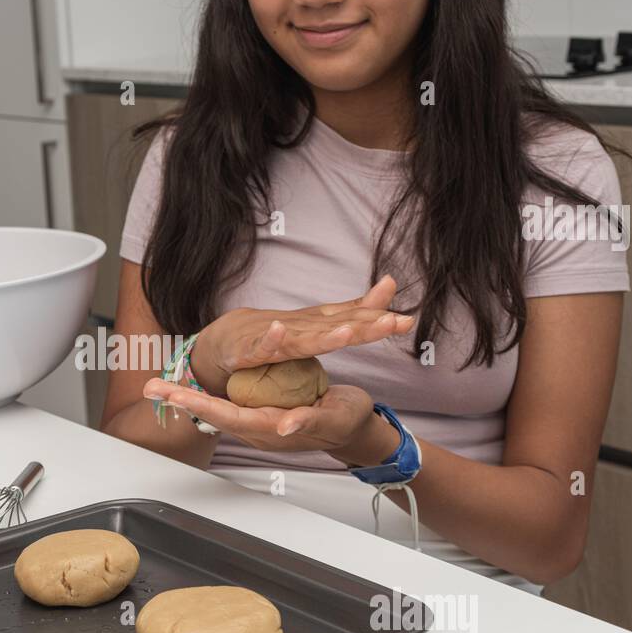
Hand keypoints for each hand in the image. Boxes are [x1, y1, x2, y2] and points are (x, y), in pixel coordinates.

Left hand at [143, 381, 399, 461]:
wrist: (355, 427)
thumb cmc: (345, 421)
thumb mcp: (332, 418)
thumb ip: (307, 422)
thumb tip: (284, 426)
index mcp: (272, 427)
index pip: (227, 415)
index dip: (200, 403)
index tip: (175, 393)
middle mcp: (258, 426)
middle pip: (212, 412)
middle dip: (181, 399)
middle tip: (152, 387)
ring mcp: (257, 420)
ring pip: (215, 408)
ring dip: (186, 397)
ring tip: (158, 387)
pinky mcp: (262, 410)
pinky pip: (227, 405)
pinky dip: (204, 396)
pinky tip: (185, 390)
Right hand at [188, 275, 413, 395]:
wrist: (224, 340)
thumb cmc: (274, 333)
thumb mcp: (320, 323)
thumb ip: (356, 307)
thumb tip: (393, 281)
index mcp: (316, 324)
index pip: (351, 318)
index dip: (378, 318)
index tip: (407, 320)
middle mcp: (299, 327)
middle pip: (335, 327)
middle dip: (364, 324)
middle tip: (392, 322)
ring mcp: (275, 338)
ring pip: (303, 339)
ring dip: (324, 335)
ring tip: (347, 332)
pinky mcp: (249, 351)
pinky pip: (260, 348)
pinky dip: (269, 340)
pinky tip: (278, 331)